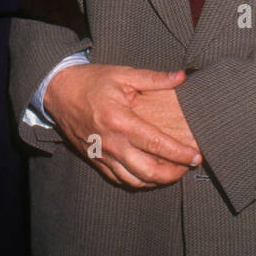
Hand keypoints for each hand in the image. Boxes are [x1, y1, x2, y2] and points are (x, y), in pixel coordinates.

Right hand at [44, 63, 201, 189]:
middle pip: (148, 171)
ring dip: (157, 181)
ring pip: (134, 181)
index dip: (180, 153)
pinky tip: (149, 174)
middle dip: (173, 174)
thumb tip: (182, 77)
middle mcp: (112, 143)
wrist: (58, 92)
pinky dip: (137, 181)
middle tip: (188, 167)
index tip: (196, 155)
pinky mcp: (95, 160)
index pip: (158, 144)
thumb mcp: (123, 75)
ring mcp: (102, 155)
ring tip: (172, 172)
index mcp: (121, 121)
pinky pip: (119, 179)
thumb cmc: (91, 81)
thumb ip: (154, 79)